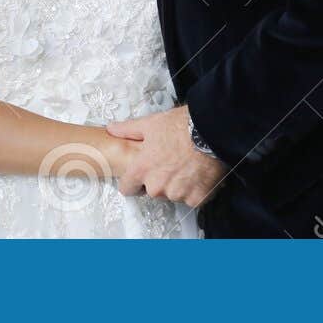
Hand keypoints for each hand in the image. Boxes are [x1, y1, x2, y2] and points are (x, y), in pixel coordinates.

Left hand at [106, 105, 227, 205]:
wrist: (211, 131)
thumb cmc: (180, 126)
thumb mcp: (150, 124)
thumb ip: (128, 130)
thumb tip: (112, 129)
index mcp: (142, 170)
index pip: (127, 189)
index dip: (133, 182)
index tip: (140, 177)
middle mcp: (157, 186)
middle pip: (152, 191)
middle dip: (159, 181)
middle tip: (170, 164)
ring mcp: (177, 194)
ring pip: (173, 195)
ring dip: (178, 186)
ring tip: (186, 166)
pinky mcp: (196, 198)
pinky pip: (192, 199)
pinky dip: (195, 190)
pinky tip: (198, 174)